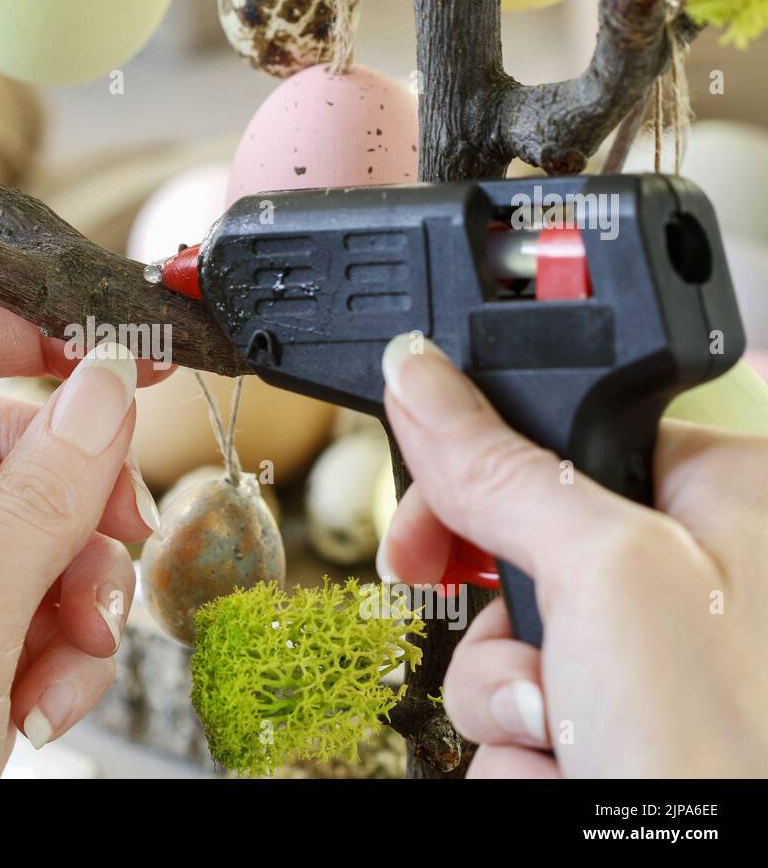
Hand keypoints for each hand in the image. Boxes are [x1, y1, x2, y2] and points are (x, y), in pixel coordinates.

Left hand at [0, 288, 166, 777]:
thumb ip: (37, 506)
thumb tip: (103, 390)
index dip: (21, 326)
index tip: (113, 356)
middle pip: (3, 448)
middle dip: (76, 497)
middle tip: (122, 538)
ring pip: (24, 537)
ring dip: (76, 592)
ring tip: (74, 660)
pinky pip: (18, 610)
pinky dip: (54, 650)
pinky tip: (43, 705)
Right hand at [377, 334, 767, 777]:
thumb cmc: (729, 752)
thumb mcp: (603, 578)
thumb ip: (502, 469)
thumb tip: (417, 373)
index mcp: (723, 497)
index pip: (555, 437)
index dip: (475, 478)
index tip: (426, 524)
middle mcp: (696, 576)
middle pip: (518, 548)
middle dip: (492, 619)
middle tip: (490, 640)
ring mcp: (657, 663)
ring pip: (509, 644)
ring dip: (505, 701)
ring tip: (562, 741)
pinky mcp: (619, 729)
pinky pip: (524, 714)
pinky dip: (525, 751)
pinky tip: (574, 773)